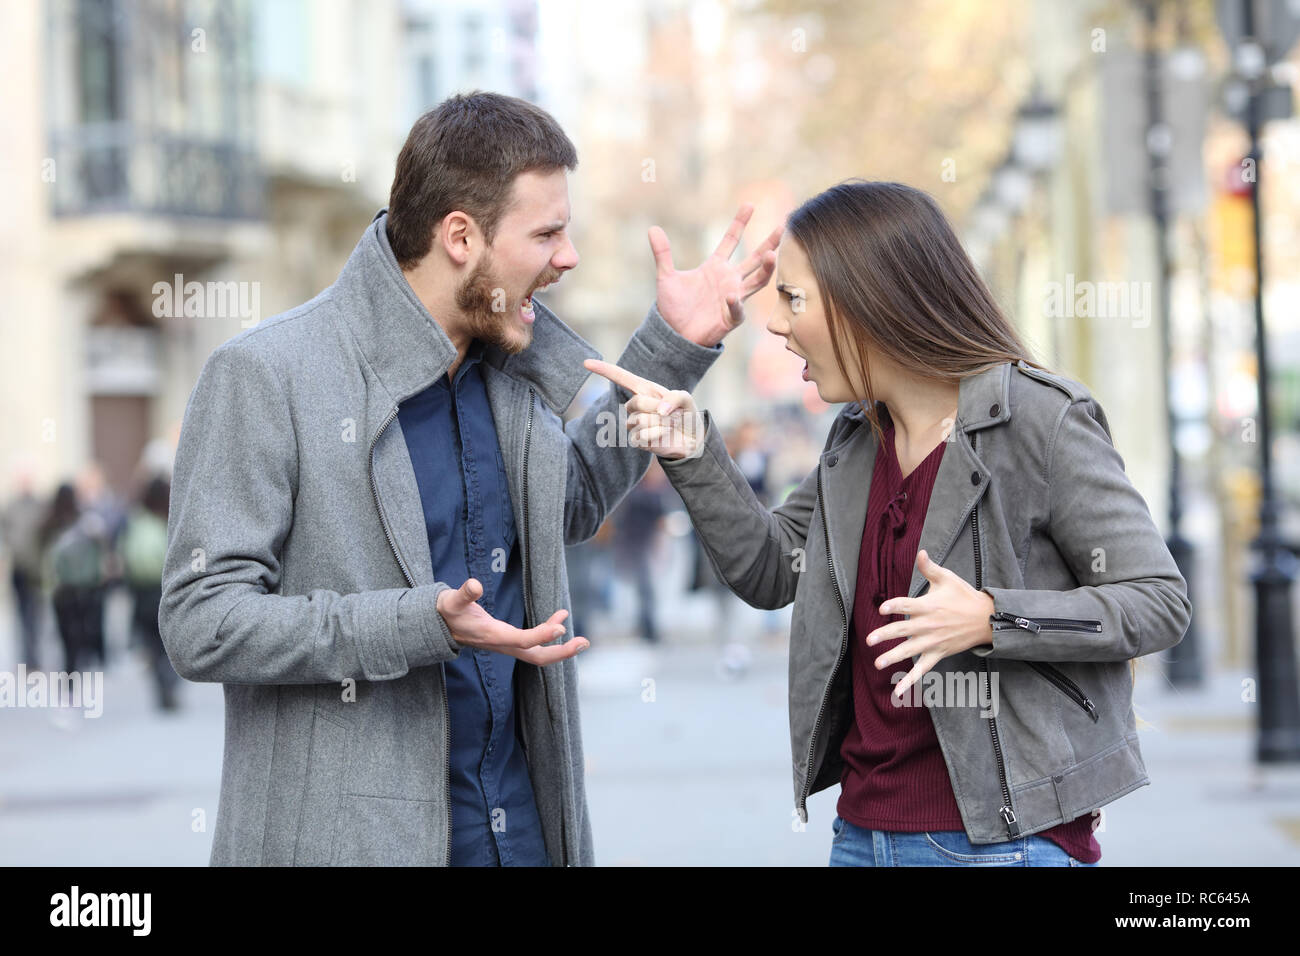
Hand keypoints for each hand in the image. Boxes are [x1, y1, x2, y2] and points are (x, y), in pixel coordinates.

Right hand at [436, 578, 588, 664]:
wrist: (439, 626)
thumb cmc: (447, 611)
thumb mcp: (452, 601)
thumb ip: (463, 594)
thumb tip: (474, 585)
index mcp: (492, 636)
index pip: (522, 641)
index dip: (542, 635)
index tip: (560, 627)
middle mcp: (503, 645)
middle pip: (537, 657)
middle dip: (561, 653)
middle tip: (584, 642)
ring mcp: (507, 645)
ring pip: (538, 653)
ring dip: (560, 647)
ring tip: (582, 638)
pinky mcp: (509, 641)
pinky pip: (534, 643)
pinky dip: (549, 633)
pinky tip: (559, 617)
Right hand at [582, 359, 704, 460]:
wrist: (691, 439)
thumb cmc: (686, 414)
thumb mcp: (686, 399)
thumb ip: (675, 397)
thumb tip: (660, 410)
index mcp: (645, 390)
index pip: (621, 377)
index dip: (604, 370)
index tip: (586, 363)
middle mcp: (636, 406)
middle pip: (635, 403)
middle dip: (656, 408)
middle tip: (673, 413)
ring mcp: (634, 423)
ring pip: (639, 421)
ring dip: (661, 423)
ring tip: (670, 424)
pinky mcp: (637, 440)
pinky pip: (642, 436)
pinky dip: (658, 435)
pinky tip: (665, 434)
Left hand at [652, 203, 781, 347]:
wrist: (673, 335)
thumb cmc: (674, 308)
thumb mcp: (666, 277)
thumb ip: (663, 254)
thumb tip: (652, 229)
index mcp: (715, 267)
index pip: (731, 240)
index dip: (740, 223)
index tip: (749, 204)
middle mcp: (729, 280)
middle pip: (754, 258)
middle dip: (769, 243)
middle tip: (783, 226)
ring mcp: (733, 298)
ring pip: (757, 281)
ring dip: (765, 269)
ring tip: (772, 254)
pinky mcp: (730, 318)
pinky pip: (737, 309)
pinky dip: (735, 303)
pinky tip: (731, 296)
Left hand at [866, 549, 994, 700]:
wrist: (986, 619)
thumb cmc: (964, 596)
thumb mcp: (947, 578)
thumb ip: (929, 568)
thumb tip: (920, 552)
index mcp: (928, 605)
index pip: (907, 605)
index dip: (894, 606)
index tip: (881, 609)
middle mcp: (928, 625)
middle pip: (904, 630)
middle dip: (885, 635)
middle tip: (869, 640)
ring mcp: (933, 642)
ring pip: (910, 651)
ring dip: (894, 657)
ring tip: (878, 663)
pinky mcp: (938, 654)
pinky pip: (922, 669)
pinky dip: (910, 681)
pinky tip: (898, 692)